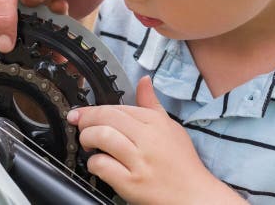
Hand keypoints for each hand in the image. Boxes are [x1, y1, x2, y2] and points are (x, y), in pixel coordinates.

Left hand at [67, 76, 244, 204]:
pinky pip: (103, 165)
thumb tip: (143, 81)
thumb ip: (151, 105)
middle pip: (106, 118)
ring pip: (102, 137)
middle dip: (86, 120)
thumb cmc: (182, 163)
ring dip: (87, 138)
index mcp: (155, 122)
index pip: (117, 107)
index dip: (93, 109)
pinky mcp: (132, 183)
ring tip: (88, 144)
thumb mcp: (170, 127)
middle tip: (80, 125)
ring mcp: (139, 161)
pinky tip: (97, 164)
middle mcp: (147, 139)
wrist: (195, 196)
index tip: (81, 112)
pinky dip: (93, 163)